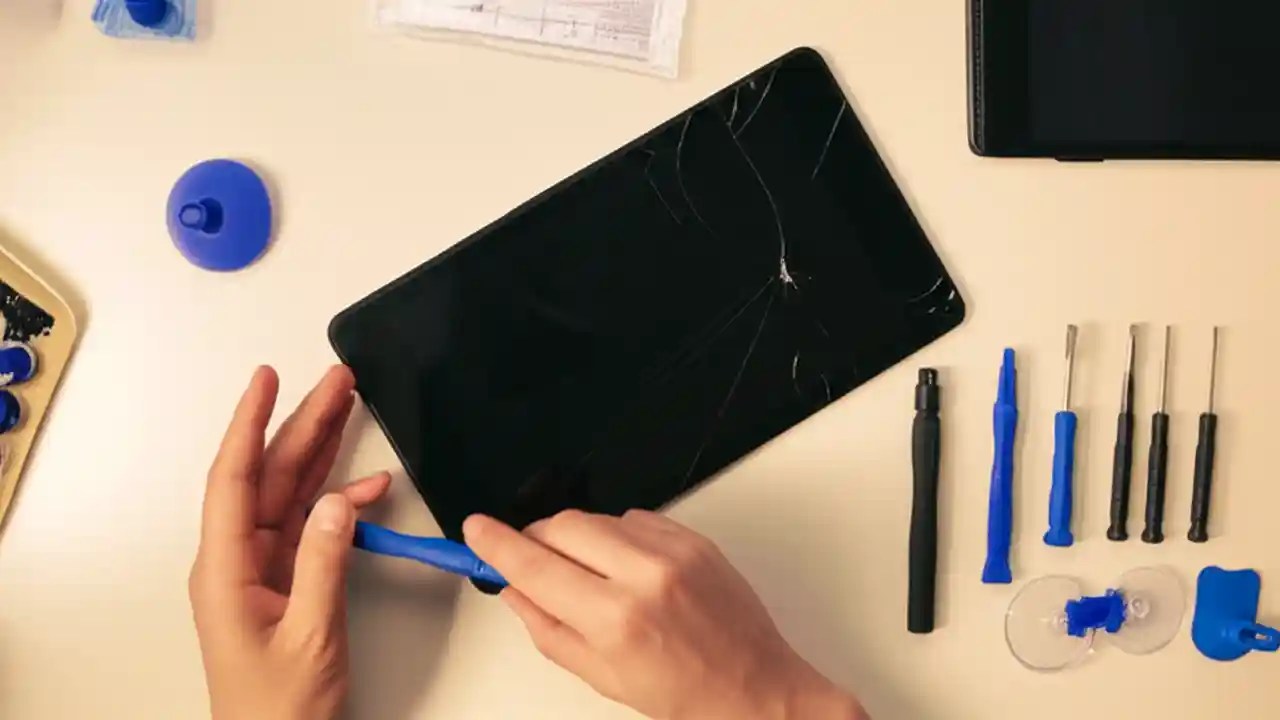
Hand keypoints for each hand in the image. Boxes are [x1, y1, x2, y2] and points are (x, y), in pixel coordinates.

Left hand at [189, 366, 390, 719]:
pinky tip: (371, 487)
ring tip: (351, 407)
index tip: (266, 379)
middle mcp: (236, 560)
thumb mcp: (310, 636)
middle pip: (269, 476)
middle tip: (336, 380)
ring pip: (290, 494)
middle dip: (302, 424)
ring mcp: (260, 569)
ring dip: (321, 452)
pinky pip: (311, 527)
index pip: (234, 480)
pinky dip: (342, 504)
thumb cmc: (278, 708)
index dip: (250, 424)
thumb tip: (338, 502)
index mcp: (225, 570)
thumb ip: (324, 565)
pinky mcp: (285, 581)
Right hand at [464, 510, 867, 719]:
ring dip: (579, 539)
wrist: (755, 687)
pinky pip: (635, 518)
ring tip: (594, 577)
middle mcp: (645, 576)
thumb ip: (547, 628)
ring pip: (597, 517)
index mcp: (616, 620)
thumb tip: (514, 589)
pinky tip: (628, 568)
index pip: (535, 565)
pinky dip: (619, 536)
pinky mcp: (694, 538)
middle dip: (538, 539)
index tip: (476, 530)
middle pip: (562, 526)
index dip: (496, 544)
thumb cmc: (686, 695)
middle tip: (534, 561)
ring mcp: (675, 552)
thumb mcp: (601, 677)